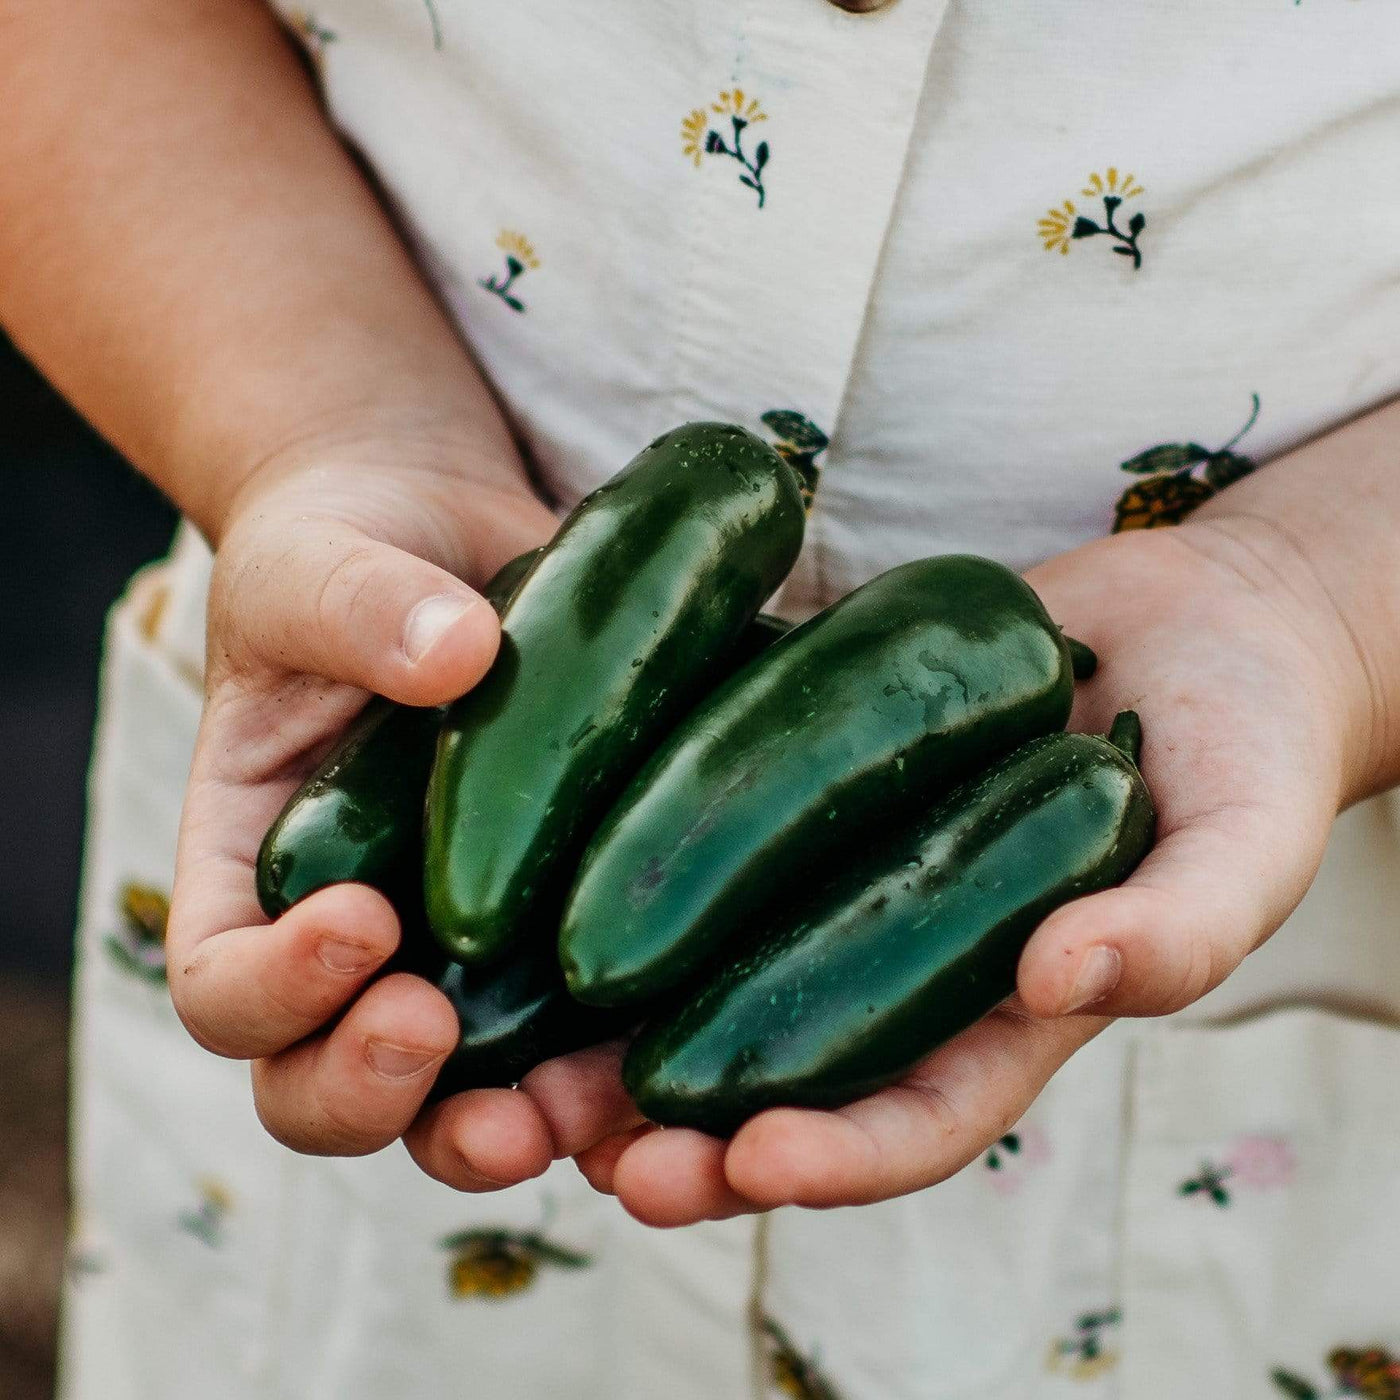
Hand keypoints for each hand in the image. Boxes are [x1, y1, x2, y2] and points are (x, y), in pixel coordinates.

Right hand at [164, 428, 602, 1188]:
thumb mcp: (322, 562)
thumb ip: (361, 605)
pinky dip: (614, 1070)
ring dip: (506, 1125)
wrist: (441, 543)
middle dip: (373, 1092)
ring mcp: (459, 951)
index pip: (222, 986)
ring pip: (458, 1098)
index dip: (275, 990)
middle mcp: (349, 940)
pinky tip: (669, 1056)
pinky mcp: (564, 934)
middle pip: (321, 1088)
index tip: (361, 920)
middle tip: (433, 1034)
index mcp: (253, 872)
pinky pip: (580, 1035)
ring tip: (568, 1110)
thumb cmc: (348, 552)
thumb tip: (456, 651)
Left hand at [530, 515, 1370, 1224]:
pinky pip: (702, 835)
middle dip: (668, 1122)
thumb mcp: (1244, 843)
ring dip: (603, 1017)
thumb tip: (1068, 977)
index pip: (909, 1120)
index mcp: (1003, 1015)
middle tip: (564, 1139)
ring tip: (508, 1047)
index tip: (742, 1163)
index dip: (831, 1156)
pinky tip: (529, 872)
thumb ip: (1183, 925)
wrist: (1189, 632)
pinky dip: (619, 865)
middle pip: (773, 1071)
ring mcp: (841, 871)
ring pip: (706, 967)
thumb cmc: (1243, 747)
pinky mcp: (799, 779)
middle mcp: (899, 960)